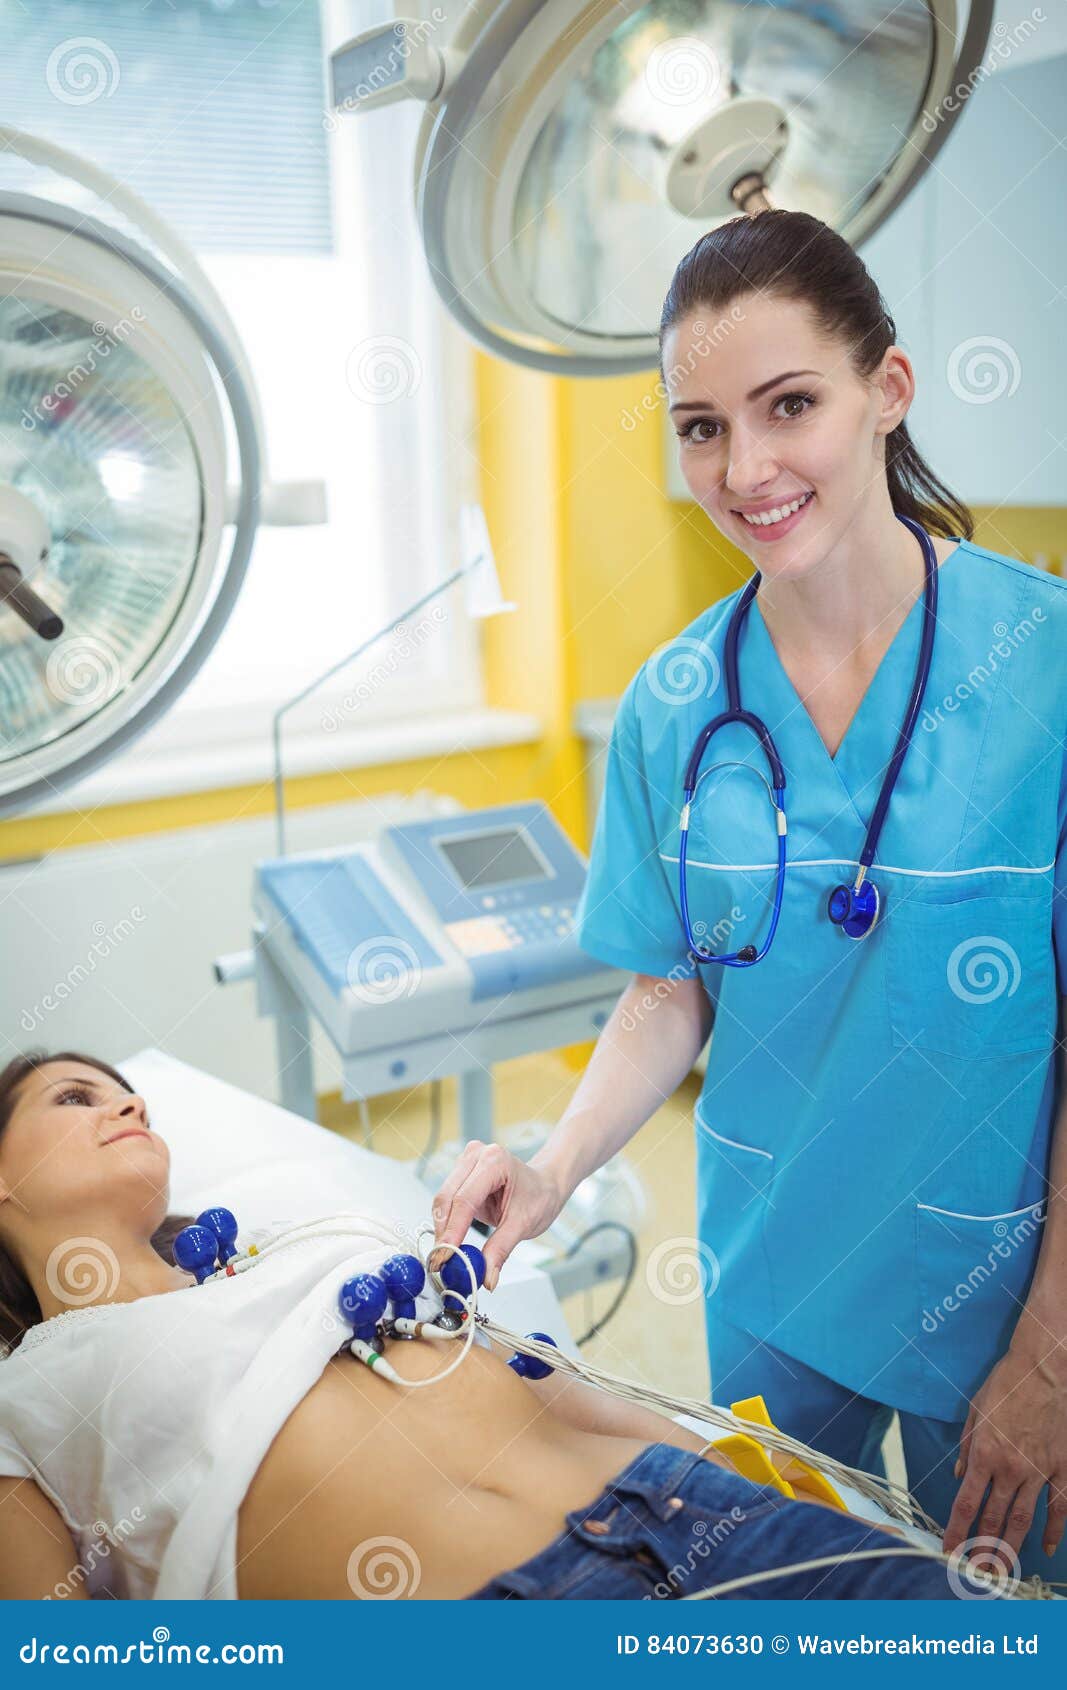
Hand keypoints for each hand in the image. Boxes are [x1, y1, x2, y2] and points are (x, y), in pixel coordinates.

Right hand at [431, 1140, 565, 1289]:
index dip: (452, 1231)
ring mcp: (466, 1164)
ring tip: (446, 1256)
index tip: (445, 1257)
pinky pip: (446, 1202)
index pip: (465, 1200)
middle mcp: (476, 1156)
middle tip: (440, 1262)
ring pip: (442, 1200)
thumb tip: (486, 1276)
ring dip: (442, 1229)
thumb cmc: (539, 1196)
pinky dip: (446, 1224)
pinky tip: (451, 1241)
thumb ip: (501, 1250)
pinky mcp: (460, 1176)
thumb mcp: (523, 1224)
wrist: (544, 1186)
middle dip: (443, 1232)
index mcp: (494, 1161)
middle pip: (447, 1198)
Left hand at [943, 1335, 1066, 1565]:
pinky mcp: (1062, 1467)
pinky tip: (1047, 1546)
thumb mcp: (976, 1410)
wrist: (1045, 1369)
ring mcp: (1039, 1471)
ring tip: (1003, 1571)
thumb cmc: (1007, 1383)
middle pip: (994, 1520)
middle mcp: (1010, 1469)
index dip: (956, 1531)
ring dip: (1011, 1548)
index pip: (966, 1504)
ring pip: (1023, 1520)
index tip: (948, 1550)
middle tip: (976, 1573)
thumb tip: (960, 1475)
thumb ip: (967, 1446)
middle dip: (982, 1549)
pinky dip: (1054, 1529)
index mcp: (984, 1454)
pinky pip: (1059, 1506)